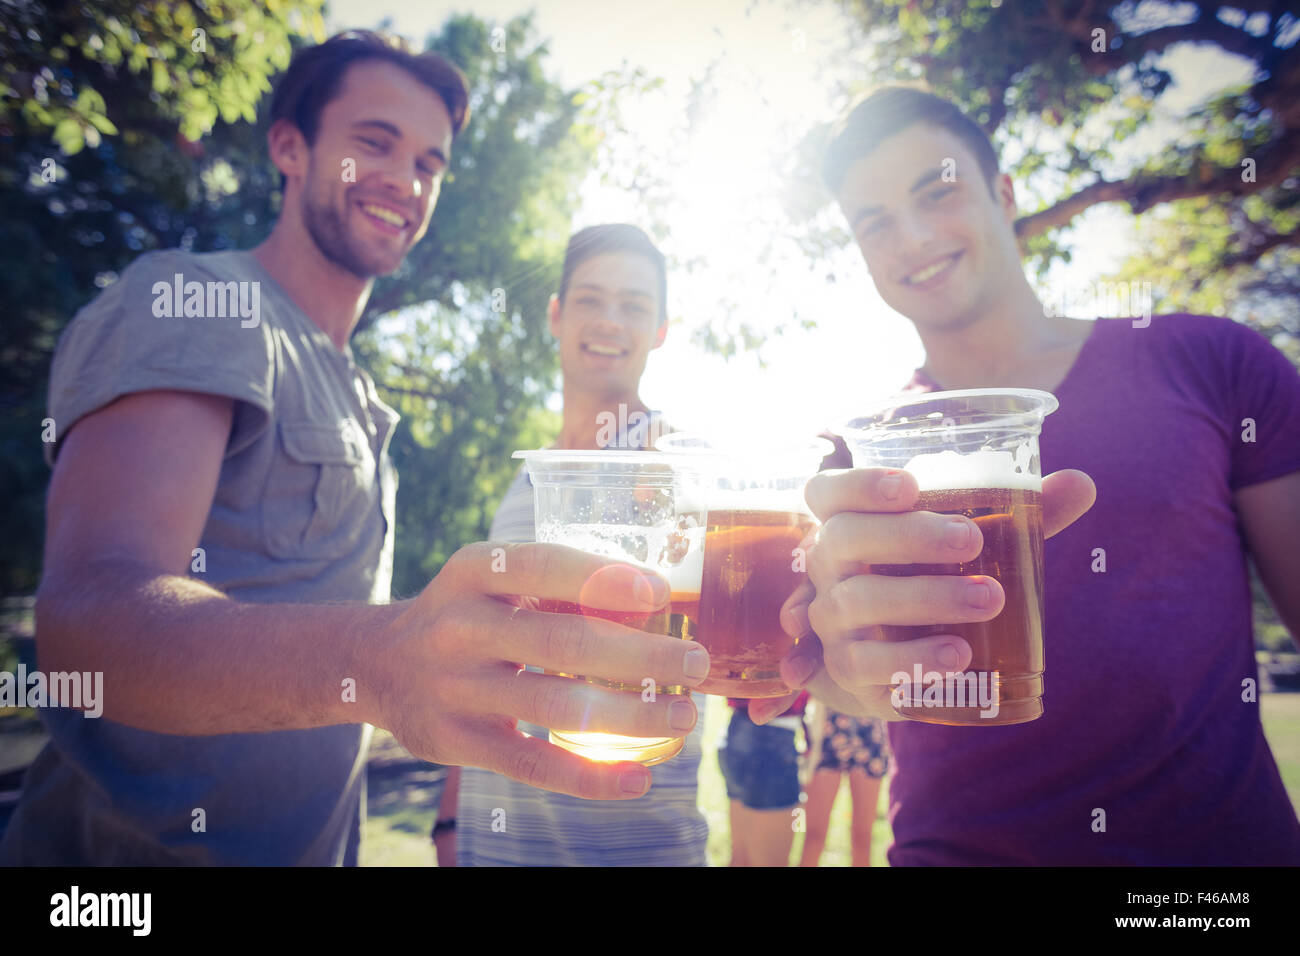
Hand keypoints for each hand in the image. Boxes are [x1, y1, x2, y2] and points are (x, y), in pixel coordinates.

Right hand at [365, 542, 709, 798]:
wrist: (378, 664)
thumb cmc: (467, 614)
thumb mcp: (494, 583)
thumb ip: (558, 589)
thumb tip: (653, 601)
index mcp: (475, 572)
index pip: (544, 566)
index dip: (603, 577)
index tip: (659, 594)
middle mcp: (460, 626)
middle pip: (563, 643)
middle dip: (641, 657)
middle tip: (696, 663)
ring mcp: (456, 687)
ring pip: (557, 707)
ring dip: (631, 716)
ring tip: (681, 716)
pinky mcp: (456, 741)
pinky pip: (533, 764)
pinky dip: (590, 777)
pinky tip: (637, 779)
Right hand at [748, 467, 1095, 723]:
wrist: (895, 663)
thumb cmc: (934, 582)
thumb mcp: (973, 546)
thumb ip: (1020, 515)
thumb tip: (1081, 483)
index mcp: (849, 523)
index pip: (827, 492)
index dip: (859, 484)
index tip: (911, 485)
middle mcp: (828, 566)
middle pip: (844, 538)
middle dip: (908, 536)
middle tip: (973, 539)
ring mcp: (831, 618)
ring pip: (855, 602)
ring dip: (923, 599)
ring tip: (990, 601)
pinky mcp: (845, 670)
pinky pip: (864, 665)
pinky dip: (910, 660)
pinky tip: (957, 657)